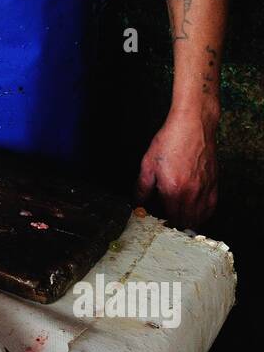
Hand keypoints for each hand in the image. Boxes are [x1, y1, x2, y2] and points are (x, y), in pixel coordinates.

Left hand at [135, 108, 218, 229]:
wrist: (192, 125)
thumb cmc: (170, 141)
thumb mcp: (148, 164)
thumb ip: (142, 188)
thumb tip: (137, 202)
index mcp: (173, 190)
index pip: (171, 219)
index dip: (164, 224)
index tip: (159, 222)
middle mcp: (191, 193)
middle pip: (186, 221)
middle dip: (176, 225)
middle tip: (168, 222)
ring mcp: (205, 189)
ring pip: (200, 217)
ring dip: (190, 222)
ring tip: (180, 219)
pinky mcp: (214, 183)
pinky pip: (211, 207)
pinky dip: (204, 214)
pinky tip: (197, 213)